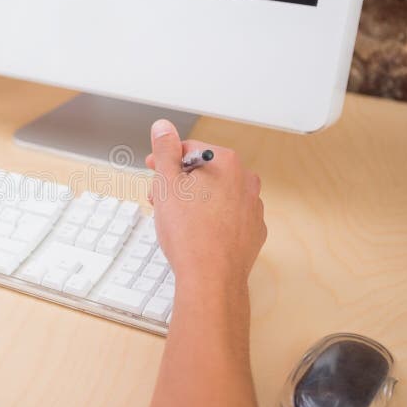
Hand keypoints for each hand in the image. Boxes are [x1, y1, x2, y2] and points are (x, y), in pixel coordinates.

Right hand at [145, 119, 265, 289]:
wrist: (211, 278)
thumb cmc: (189, 234)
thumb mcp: (167, 184)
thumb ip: (165, 150)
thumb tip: (163, 128)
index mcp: (225, 162)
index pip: (189, 149)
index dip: (165, 160)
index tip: (153, 170)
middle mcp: (245, 181)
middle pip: (204, 171)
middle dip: (179, 182)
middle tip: (160, 198)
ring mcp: (252, 207)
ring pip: (217, 194)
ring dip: (195, 200)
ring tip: (176, 219)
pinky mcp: (253, 230)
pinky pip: (228, 216)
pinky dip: (212, 219)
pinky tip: (196, 232)